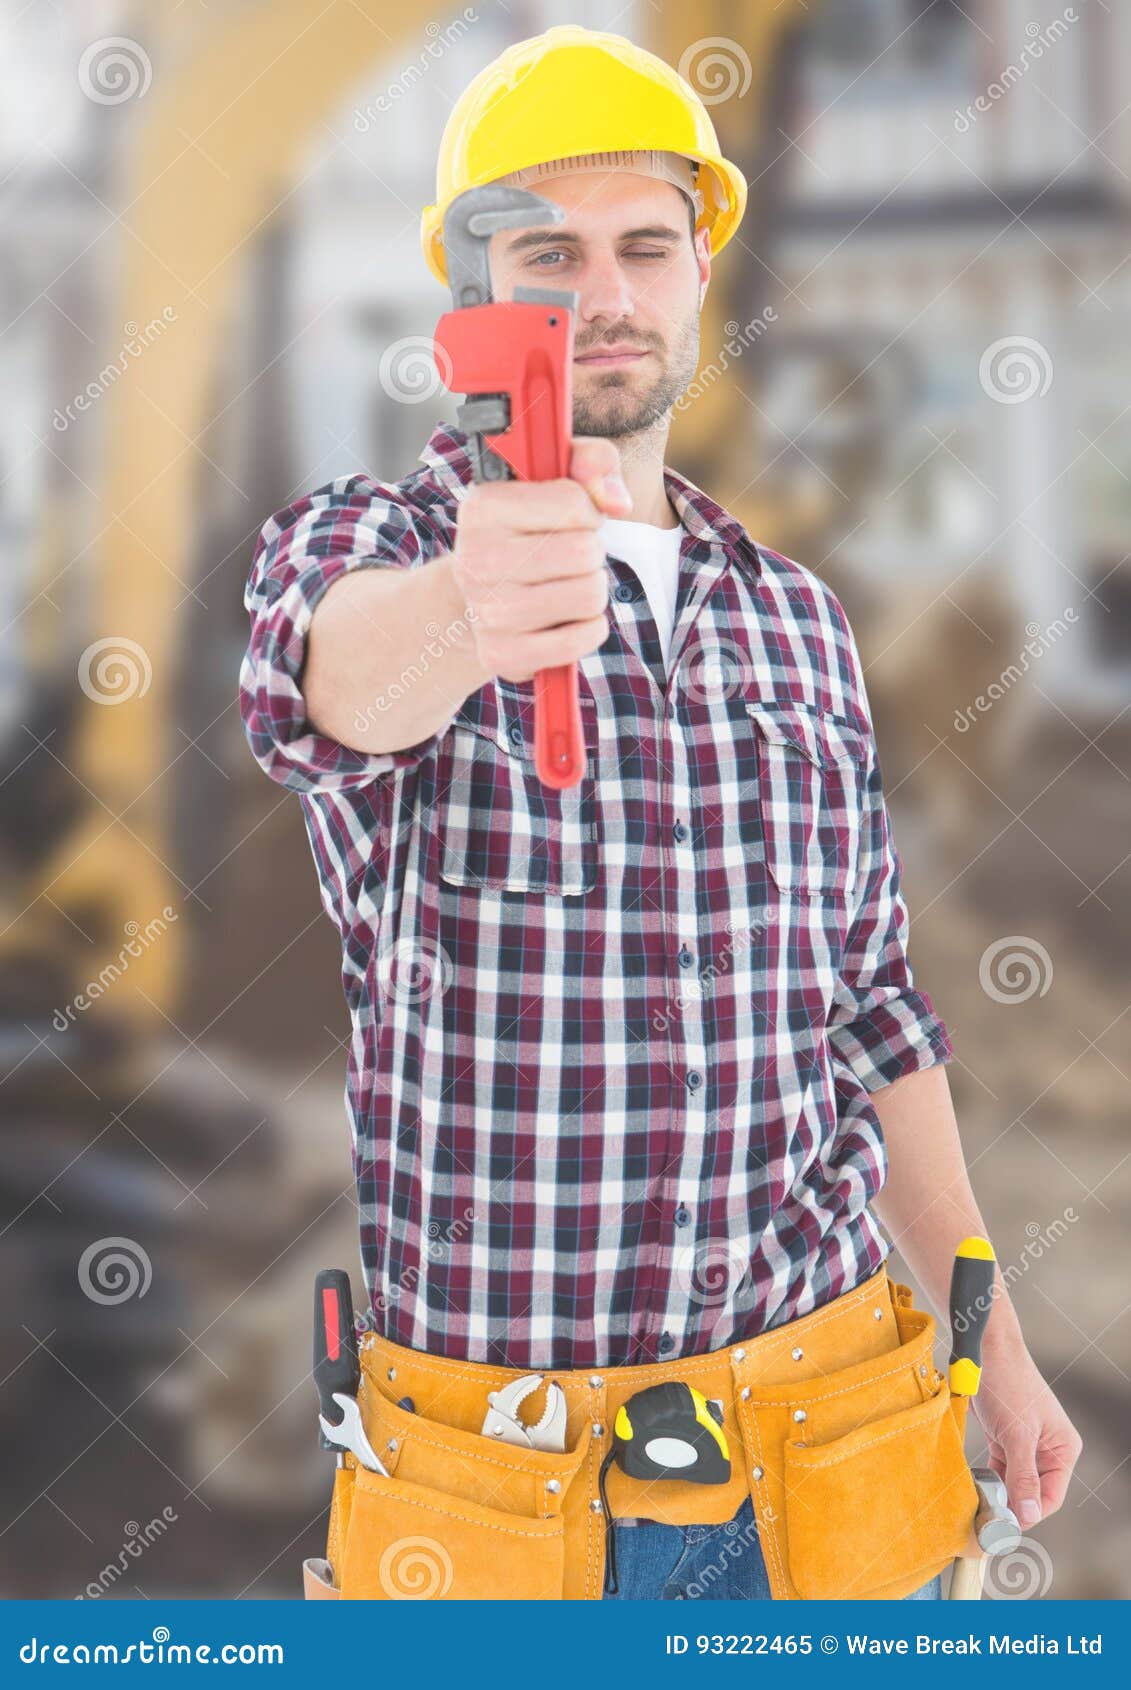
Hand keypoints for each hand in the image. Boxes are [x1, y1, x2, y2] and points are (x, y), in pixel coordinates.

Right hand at [450, 437, 631, 683]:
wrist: (479, 595)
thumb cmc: (529, 529)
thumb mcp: (555, 478)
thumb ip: (593, 461)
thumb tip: (617, 501)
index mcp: (482, 507)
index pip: (572, 503)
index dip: (586, 511)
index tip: (570, 519)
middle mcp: (476, 559)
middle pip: (585, 553)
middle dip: (591, 553)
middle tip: (566, 557)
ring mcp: (487, 612)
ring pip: (589, 596)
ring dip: (591, 590)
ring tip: (564, 584)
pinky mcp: (502, 654)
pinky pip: (579, 640)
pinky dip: (588, 629)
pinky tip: (565, 618)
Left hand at [972, 1341, 1082, 1529]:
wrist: (985, 1349)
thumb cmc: (1008, 1383)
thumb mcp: (1017, 1434)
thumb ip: (1023, 1475)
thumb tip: (1028, 1514)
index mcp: (1063, 1448)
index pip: (1050, 1496)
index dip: (1029, 1513)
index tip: (1005, 1525)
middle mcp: (1048, 1449)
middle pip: (1032, 1491)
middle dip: (1012, 1504)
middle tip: (987, 1517)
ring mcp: (1026, 1444)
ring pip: (1014, 1481)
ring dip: (999, 1493)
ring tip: (979, 1506)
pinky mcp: (1006, 1438)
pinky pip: (1000, 1468)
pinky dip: (989, 1478)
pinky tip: (975, 1487)